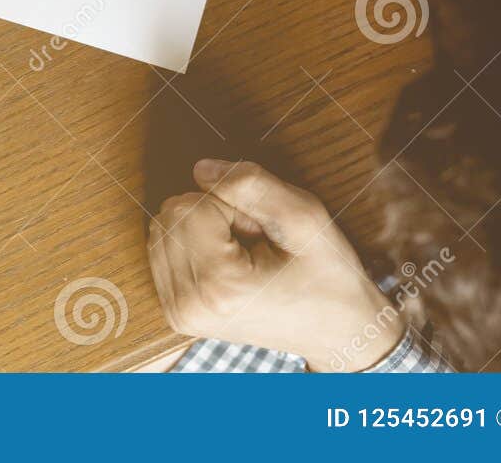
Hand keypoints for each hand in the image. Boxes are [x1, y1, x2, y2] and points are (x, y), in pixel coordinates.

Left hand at [148, 159, 404, 370]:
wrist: (338, 332)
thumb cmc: (327, 276)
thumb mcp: (304, 218)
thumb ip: (250, 184)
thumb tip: (200, 169)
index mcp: (218, 287)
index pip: (191, 205)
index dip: (232, 207)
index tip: (262, 235)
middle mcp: (188, 306)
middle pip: (170, 215)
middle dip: (213, 215)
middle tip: (254, 244)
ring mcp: (179, 313)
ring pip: (162, 229)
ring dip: (202, 229)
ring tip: (244, 255)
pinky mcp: (177, 313)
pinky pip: (163, 250)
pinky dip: (194, 245)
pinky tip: (228, 263)